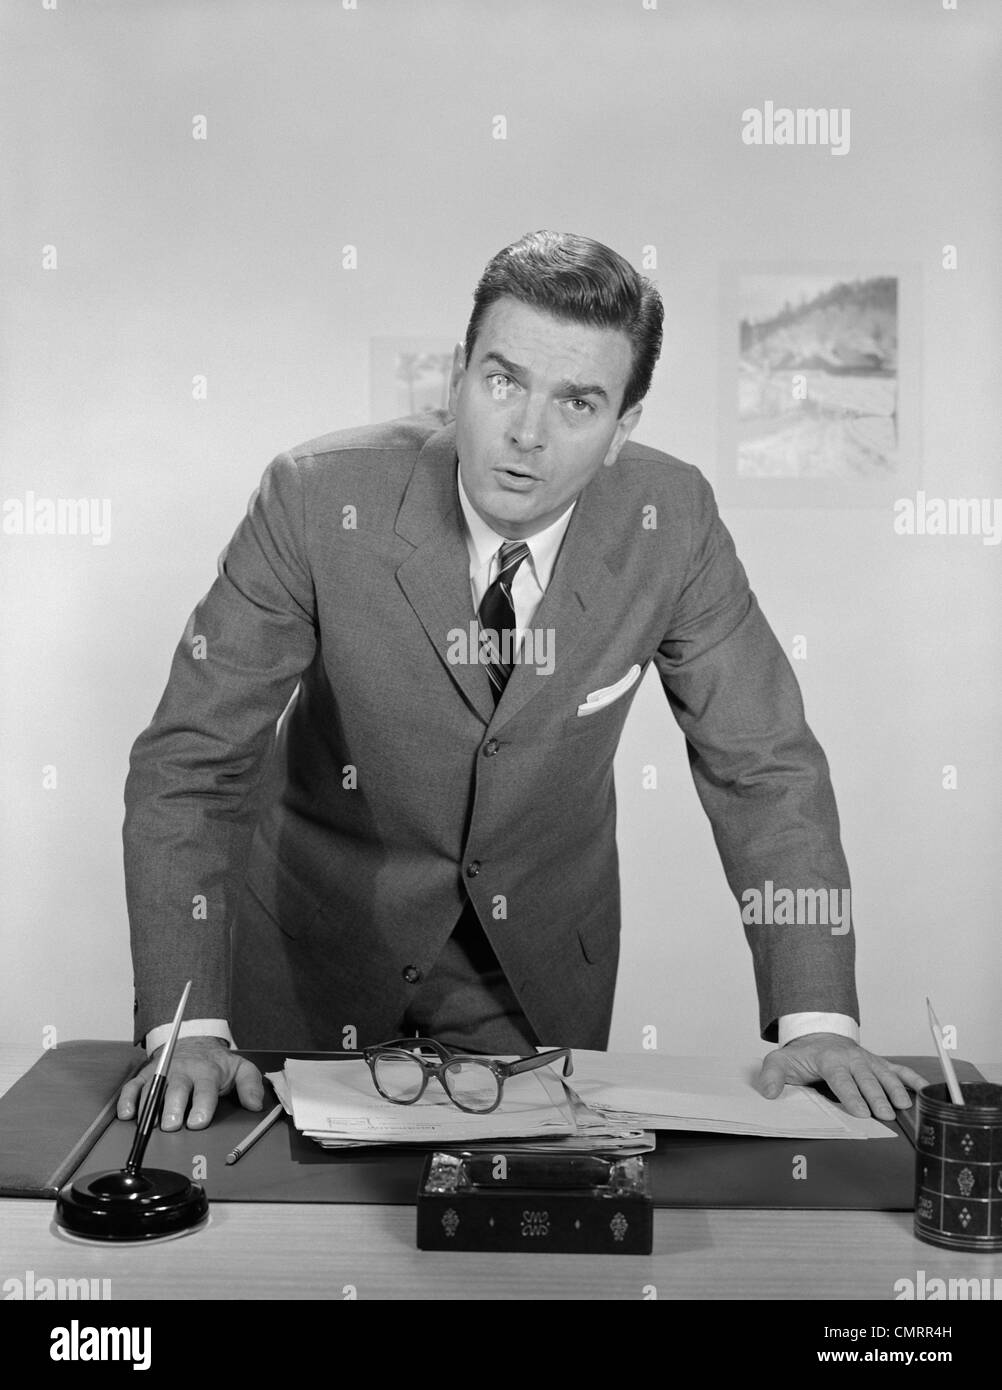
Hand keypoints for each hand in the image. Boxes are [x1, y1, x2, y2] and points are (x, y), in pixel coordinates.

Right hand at [117, 1036, 264, 1130]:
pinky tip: (128, 1115)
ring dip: (149, 1108)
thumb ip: (250, 1085)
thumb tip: (255, 1104)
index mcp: (207, 1071)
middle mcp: (183, 1071)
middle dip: (173, 1108)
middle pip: (176, 1089)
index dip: (202, 1106)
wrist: (194, 1043)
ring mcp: (162, 1073)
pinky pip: (132, 1087)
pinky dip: (128, 1100)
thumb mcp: (240, 1069)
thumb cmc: (216, 1064)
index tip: (198, 1122)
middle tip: (172, 1126)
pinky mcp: (145, 1076)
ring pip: (153, 1089)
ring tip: (150, 1126)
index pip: (205, 1089)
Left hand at [756, 1033, 927, 1120]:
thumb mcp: (779, 1061)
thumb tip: (768, 1093)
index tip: (860, 1111)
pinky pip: (899, 1069)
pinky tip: (927, 1090)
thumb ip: (772, 1076)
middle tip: (885, 1114)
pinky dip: (913, 1078)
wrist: (818, 1037)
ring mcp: (868, 1060)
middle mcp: (851, 1058)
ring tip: (904, 1105)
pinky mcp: (878, 1063)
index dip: (851, 1094)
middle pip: (865, 1078)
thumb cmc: (801, 1056)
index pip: (840, 1078)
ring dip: (895, 1089)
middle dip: (876, 1095)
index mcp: (828, 1059)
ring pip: (884, 1074)